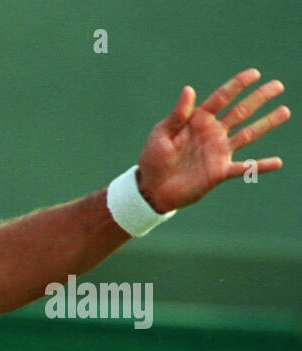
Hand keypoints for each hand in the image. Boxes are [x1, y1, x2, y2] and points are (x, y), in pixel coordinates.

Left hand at [136, 68, 288, 212]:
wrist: (152, 189)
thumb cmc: (153, 159)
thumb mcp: (160, 134)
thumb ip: (177, 115)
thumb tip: (189, 89)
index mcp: (198, 121)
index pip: (221, 99)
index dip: (237, 85)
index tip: (255, 73)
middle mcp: (213, 133)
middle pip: (240, 112)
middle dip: (259, 98)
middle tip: (278, 85)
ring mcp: (218, 152)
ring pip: (248, 134)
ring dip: (267, 123)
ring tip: (285, 111)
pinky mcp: (220, 172)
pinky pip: (244, 168)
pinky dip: (260, 166)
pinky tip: (278, 162)